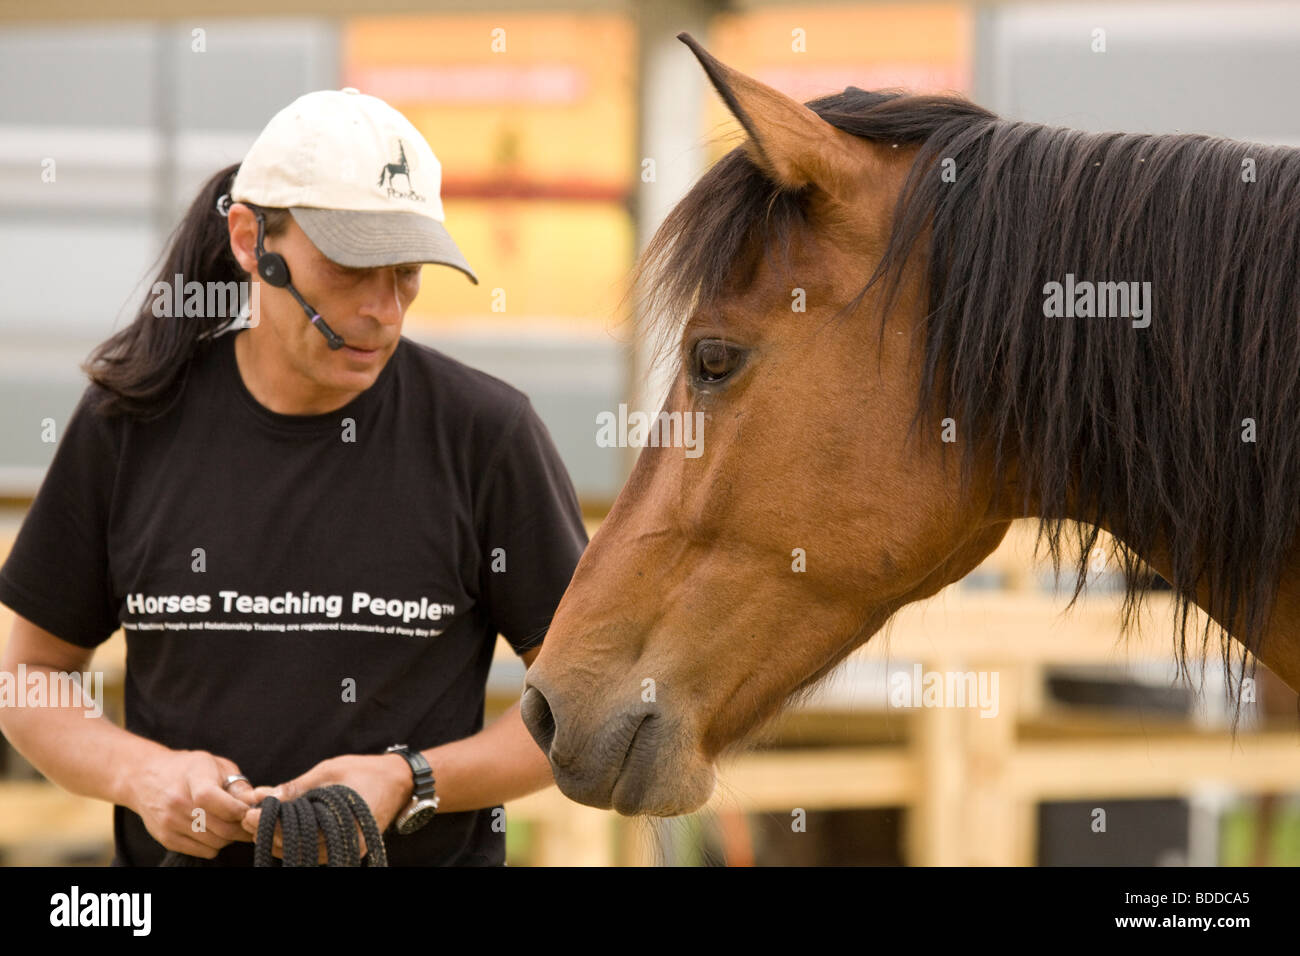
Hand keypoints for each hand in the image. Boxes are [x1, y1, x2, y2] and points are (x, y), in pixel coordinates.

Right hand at [128, 750, 257, 858]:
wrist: (144, 778)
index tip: (249, 809)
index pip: (213, 799)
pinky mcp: (166, 839)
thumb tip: (256, 802)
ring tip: (231, 824)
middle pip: (220, 828)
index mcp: (193, 776)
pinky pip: (202, 851)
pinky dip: (215, 845)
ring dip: (230, 838)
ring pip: (214, 843)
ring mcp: (169, 822)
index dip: (237, 809)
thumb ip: (236, 784)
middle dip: (242, 828)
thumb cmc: (187, 768)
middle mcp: (177, 801)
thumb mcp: (214, 764)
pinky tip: (215, 830)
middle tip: (250, 822)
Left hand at [240, 753, 410, 863]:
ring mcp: (346, 847)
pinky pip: (315, 849)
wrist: (400, 780)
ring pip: (303, 852)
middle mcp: (343, 843)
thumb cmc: (366, 771)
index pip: (293, 832)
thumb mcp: (328, 772)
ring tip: (262, 820)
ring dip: (280, 837)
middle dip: (269, 831)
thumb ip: (295, 787)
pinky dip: (296, 839)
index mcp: (338, 825)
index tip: (250, 813)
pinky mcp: (347, 846)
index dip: (268, 823)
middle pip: (295, 847)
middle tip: (250, 816)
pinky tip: (284, 825)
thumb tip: (262, 796)